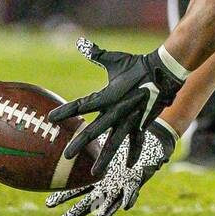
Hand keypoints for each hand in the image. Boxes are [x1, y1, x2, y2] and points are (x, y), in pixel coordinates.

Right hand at [46, 120, 175, 215]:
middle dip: (77, 212)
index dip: (63, 196)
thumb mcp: (100, 137)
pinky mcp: (137, 181)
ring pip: (111, 203)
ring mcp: (121, 184)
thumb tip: (58, 121)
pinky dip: (130, 198)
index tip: (48, 203)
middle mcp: (107, 183)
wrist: (149, 139)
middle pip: (89, 201)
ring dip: (104, 215)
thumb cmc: (124, 139)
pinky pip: (133, 191)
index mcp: (96, 175)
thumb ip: (83, 135)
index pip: (76, 188)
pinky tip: (126, 206)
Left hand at [50, 38, 186, 175]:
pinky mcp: (142, 123)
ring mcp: (130, 119)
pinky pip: (136, 141)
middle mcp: (116, 111)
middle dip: (79, 144)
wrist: (164, 71)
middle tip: (66, 155)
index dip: (65, 111)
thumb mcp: (115, 59)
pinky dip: (132, 153)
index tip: (50, 118)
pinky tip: (126, 166)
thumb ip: (96, 54)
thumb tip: (81, 43)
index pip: (81, 105)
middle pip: (94, 130)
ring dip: (104, 158)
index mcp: (107, 95)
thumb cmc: (137, 64)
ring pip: (114, 143)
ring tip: (94, 173)